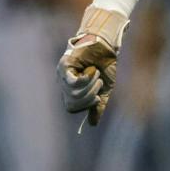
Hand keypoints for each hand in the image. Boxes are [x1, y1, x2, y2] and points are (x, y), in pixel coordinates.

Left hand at [58, 7, 129, 125]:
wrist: (107, 46)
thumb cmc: (105, 65)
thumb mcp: (104, 88)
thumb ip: (98, 105)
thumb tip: (92, 125)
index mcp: (72, 90)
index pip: (71, 108)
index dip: (85, 106)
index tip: (97, 98)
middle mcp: (64, 83)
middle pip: (72, 102)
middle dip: (89, 96)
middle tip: (98, 84)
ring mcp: (62, 74)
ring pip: (73, 92)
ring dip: (90, 85)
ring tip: (96, 73)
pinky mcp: (65, 65)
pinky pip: (72, 82)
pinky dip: (85, 79)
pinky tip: (91, 70)